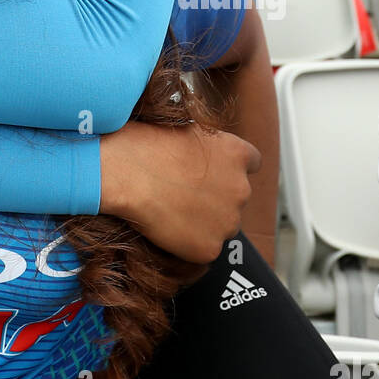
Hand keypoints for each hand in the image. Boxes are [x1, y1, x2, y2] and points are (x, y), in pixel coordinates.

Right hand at [99, 121, 259, 263]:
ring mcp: (228, 221)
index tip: (213, 171)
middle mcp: (241, 188)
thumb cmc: (146, 144)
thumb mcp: (187, 131)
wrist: (126, 171)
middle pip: (235, 197)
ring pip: (221, 224)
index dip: (229, 168)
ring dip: (204, 220)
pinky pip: (204, 248)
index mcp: (237, 153)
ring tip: (171, 209)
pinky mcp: (210, 248)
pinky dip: (189, 242)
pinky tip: (166, 226)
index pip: (251, 163)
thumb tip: (202, 160)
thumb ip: (208, 148)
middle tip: (184, 192)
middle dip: (216, 196)